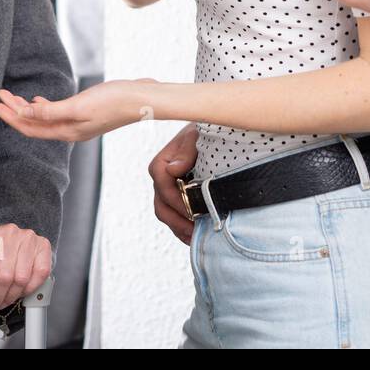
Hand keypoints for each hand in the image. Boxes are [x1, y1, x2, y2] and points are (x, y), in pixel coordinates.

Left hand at [0, 79, 157, 141]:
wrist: (142, 99)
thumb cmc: (113, 101)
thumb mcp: (78, 105)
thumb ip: (51, 111)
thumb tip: (24, 113)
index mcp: (66, 131)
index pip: (29, 126)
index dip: (9, 116)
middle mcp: (69, 130)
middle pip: (33, 123)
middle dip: (13, 111)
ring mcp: (78, 123)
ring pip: (43, 118)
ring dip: (26, 108)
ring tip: (11, 97)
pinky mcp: (85, 113)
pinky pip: (56, 112)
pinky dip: (43, 106)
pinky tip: (39, 99)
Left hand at [0, 223, 52, 313]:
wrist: (6, 239)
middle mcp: (9, 233)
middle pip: (4, 276)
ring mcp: (28, 239)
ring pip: (21, 278)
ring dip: (11, 296)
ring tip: (3, 300)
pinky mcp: (42, 246)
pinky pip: (40, 273)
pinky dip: (29, 288)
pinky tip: (19, 292)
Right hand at [150, 122, 198, 244]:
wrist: (209, 134)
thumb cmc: (202, 132)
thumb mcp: (196, 136)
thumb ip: (186, 151)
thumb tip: (173, 169)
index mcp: (162, 163)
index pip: (163, 187)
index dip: (178, 201)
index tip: (194, 211)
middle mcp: (161, 178)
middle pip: (161, 206)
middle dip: (177, 221)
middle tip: (195, 231)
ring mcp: (167, 189)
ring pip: (166, 214)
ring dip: (179, 228)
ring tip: (195, 238)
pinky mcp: (176, 196)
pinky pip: (173, 216)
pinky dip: (182, 227)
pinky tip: (193, 236)